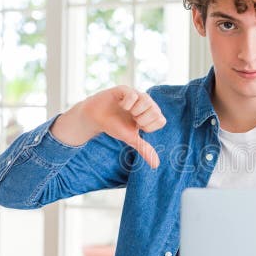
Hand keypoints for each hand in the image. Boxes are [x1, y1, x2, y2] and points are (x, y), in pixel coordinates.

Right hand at [52, 86, 166, 167]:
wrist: (95, 118)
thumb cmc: (114, 126)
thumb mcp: (131, 139)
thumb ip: (144, 149)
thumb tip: (156, 165)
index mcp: (150, 114)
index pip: (161, 120)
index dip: (148, 127)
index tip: (137, 126)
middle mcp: (146, 102)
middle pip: (155, 111)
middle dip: (141, 120)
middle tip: (131, 118)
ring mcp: (136, 94)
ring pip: (147, 101)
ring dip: (135, 111)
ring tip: (126, 111)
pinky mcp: (124, 89)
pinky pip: (133, 95)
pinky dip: (127, 104)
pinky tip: (121, 105)